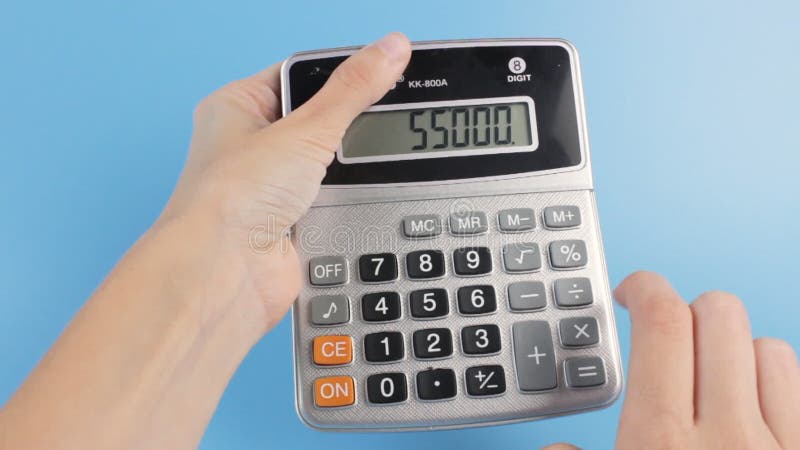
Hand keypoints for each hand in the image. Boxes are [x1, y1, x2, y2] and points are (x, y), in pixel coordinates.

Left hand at [158, 32, 410, 333]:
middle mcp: (250, 146)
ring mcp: (269, 188)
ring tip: (353, 172)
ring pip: (327, 166)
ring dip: (342, 173)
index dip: (338, 75)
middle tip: (374, 127)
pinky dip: (342, 204)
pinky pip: (329, 202)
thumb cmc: (232, 198)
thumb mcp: (305, 130)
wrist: (224, 274)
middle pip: (317, 122)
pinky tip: (348, 203)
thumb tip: (390, 50)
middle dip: (344, 131)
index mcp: (238, 106)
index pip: (298, 76)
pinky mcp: (289, 223)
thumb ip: (354, 90)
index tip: (379, 76)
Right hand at [544, 271, 798, 449]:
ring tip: (713, 376)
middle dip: (688, 310)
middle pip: (719, 315)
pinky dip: (774, 384)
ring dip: (736, 350)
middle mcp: (727, 436)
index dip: (646, 287)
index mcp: (660, 440)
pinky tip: (753, 406)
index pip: (662, 322)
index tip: (634, 292)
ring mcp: (778, 446)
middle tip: (668, 336)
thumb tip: (556, 448)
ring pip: (767, 347)